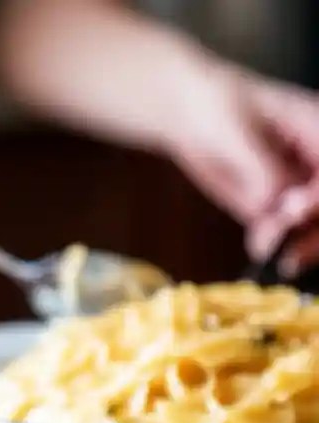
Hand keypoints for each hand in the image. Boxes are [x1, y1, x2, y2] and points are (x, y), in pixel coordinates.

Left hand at [165, 63, 318, 276]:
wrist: (186, 113)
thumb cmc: (215, 105)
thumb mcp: (236, 131)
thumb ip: (259, 168)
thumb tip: (273, 203)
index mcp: (318, 130)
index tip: (296, 211)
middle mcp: (316, 160)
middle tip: (292, 249)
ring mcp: (298, 184)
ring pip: (314, 223)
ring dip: (300, 243)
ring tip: (268, 248)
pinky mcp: (275, 204)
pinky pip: (284, 230)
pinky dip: (275, 243)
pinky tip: (259, 246)